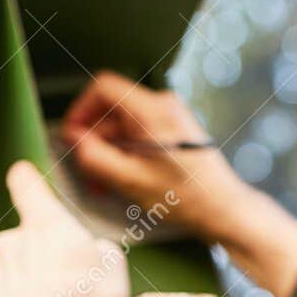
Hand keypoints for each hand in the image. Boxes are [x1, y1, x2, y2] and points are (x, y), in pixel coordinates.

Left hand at [0, 162, 129, 296]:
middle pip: (23, 239)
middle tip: (66, 284)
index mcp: (45, 224)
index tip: (24, 177)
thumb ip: (97, 248)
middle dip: (40, 255)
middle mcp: (10, 242)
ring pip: (9, 272)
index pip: (25, 184)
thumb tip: (90, 250)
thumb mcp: (114, 270)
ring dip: (24, 284)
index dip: (26, 180)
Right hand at [62, 71, 296, 296]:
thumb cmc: (186, 197)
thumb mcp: (131, 180)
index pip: (104, 88)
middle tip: (86, 171)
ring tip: (102, 184)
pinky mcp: (173, 131)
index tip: (72, 136)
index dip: (81, 109)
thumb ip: (95, 157)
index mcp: (153, 110)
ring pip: (123, 125)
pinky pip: (138, 134)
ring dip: (108, 151)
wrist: (225, 209)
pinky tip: (120, 180)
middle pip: (112, 110)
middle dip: (94, 140)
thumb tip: (72, 137)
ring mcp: (170, 117)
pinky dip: (125, 153)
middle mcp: (162, 106)